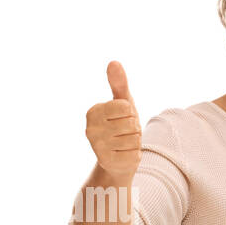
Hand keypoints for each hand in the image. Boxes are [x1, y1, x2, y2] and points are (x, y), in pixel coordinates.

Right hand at [85, 61, 141, 178]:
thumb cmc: (121, 126)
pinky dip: (134, 155)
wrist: (118, 159)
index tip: (123, 118)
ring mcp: (97, 147)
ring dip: (135, 142)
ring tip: (124, 144)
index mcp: (93, 112)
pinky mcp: (108, 162)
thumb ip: (119, 83)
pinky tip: (124, 155)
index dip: (131, 113)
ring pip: (134, 139)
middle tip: (125, 133)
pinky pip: (134, 154)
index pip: (126, 107)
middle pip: (131, 123)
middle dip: (134, 128)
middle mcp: (90, 129)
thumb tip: (114, 62)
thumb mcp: (123, 103)